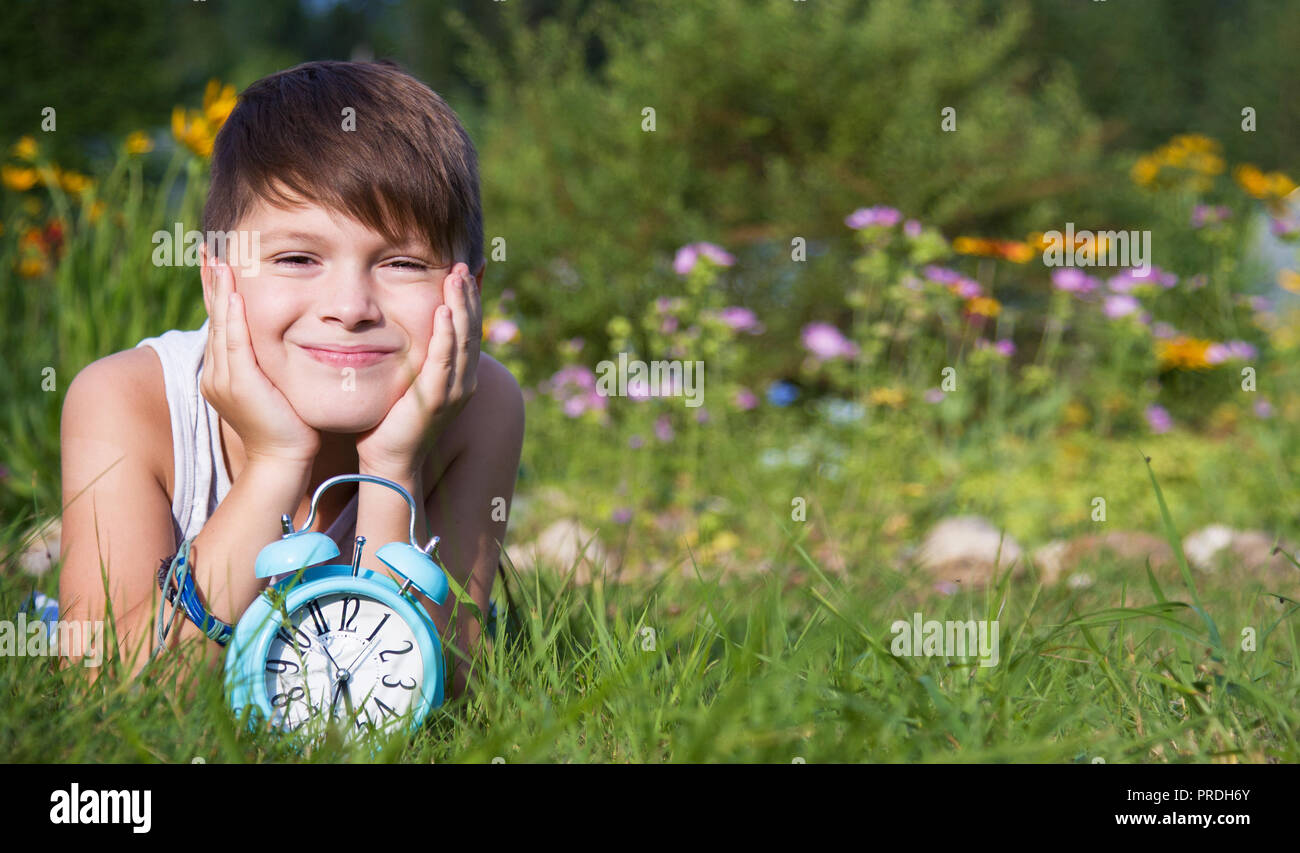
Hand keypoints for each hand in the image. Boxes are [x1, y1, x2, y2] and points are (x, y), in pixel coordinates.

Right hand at [199, 257, 321, 466]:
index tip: (216, 259)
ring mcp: (223, 379)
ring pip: (221, 325)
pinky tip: (236, 294)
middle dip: (211, 281)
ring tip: (218, 259)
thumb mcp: (276, 385)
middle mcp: (216, 372)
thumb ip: (271, 362)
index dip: (216, 290)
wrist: (284, 459)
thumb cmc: (289, 425)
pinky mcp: (239, 385)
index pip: (220, 321)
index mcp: (223, 371)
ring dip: (220, 290)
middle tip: (209, 247)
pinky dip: (235, 318)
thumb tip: (285, 336)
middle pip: (214, 317)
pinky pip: (234, 345)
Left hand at [355, 263, 481, 474]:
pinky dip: (445, 334)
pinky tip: (442, 310)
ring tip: (455, 277)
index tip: (459, 272)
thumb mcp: (407, 380)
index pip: (467, 331)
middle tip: (460, 265)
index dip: (466, 301)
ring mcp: (454, 391)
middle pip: (470, 330)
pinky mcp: (437, 399)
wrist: (388, 460)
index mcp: (459, 377)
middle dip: (466, 296)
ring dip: (460, 306)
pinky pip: (444, 360)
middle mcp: (464, 382)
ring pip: (462, 340)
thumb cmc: (391, 421)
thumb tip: (401, 326)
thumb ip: (414, 356)